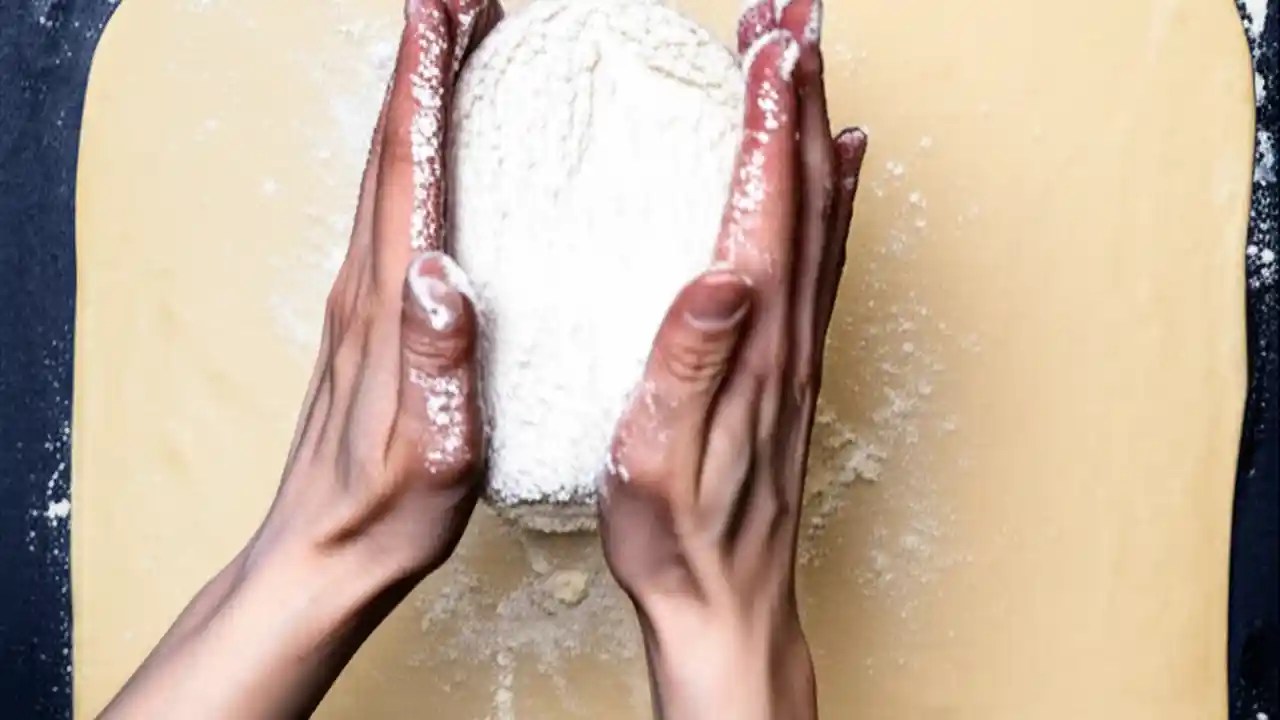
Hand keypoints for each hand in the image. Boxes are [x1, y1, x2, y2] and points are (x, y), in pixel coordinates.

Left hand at [102, 1, 500, 716]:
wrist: (323, 552)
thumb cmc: (387, 510)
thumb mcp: (433, 451)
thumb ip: (438, 363)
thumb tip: (444, 270)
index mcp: (388, 305)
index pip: (406, 170)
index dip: (425, 82)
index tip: (447, 8)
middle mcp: (368, 285)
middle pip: (390, 148)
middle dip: (421, 61)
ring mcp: (365, 297)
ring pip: (387, 171)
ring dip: (414, 98)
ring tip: (452, 46)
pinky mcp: (372, 316)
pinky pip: (392, 209)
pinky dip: (412, 154)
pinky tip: (438, 150)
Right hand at [598, 2, 867, 718]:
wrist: (727, 601)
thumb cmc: (679, 536)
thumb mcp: (657, 457)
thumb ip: (687, 361)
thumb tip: (719, 272)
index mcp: (746, 338)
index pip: (762, 202)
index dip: (768, 114)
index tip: (767, 38)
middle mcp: (783, 328)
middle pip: (804, 185)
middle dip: (800, 89)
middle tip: (790, 9)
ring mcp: (794, 342)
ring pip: (819, 209)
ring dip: (815, 124)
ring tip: (805, 54)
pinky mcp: (790, 359)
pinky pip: (822, 256)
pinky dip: (831, 193)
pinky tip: (832, 163)